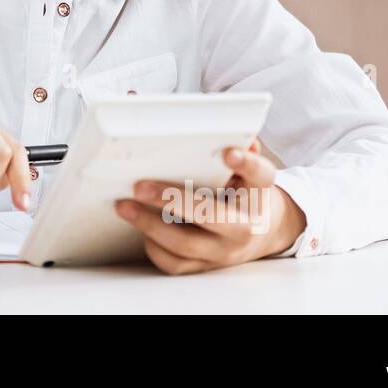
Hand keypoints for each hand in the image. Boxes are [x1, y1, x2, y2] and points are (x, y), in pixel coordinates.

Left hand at [113, 143, 306, 274]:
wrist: (264, 232)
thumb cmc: (243, 190)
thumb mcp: (244, 166)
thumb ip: (226, 142)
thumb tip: (191, 119)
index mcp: (258, 193)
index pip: (260, 174)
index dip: (246, 163)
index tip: (228, 152)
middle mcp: (245, 225)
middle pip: (210, 214)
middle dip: (170, 199)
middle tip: (138, 185)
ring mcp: (225, 251)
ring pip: (185, 243)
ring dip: (149, 224)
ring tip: (123, 205)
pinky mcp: (207, 268)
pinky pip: (176, 264)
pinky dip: (154, 246)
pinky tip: (140, 228)